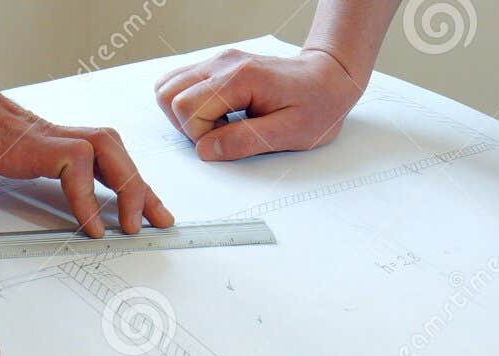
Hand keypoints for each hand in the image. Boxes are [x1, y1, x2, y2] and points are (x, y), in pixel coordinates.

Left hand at [0, 68, 172, 252]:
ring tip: (156, 216)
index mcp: (20, 142)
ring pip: (111, 149)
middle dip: (131, 188)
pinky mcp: (54, 142)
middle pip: (107, 149)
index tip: (94, 228)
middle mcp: (45, 135)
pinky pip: (101, 154)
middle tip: (139, 227)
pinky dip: (123, 176)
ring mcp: (53, 136)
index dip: (88, 195)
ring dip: (136, 182)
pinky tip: (134, 197)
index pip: (73, 159)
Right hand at [154, 48, 364, 161]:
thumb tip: (206, 150)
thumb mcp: (290, 134)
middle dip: (184, 124)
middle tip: (216, 135)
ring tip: (216, 125)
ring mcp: (219, 62)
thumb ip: (245, 142)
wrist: (330, 78)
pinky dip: (189, 105)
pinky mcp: (218, 67)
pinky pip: (182, 84)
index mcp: (240, 78)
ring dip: (183, 115)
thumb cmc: (317, 106)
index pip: (184, 107)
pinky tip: (216, 115)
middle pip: (167, 93)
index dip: (197, 134)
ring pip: (169, 87)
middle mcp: (223, 63)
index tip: (225, 141)